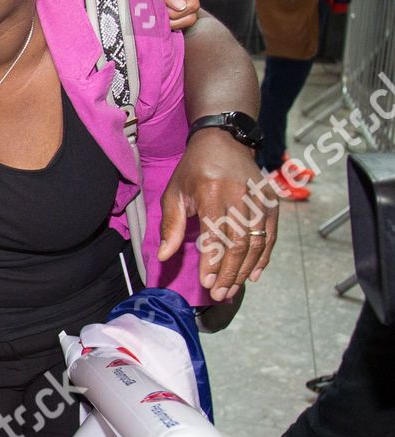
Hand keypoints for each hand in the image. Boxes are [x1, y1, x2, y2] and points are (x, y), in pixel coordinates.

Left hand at [83, 0, 199, 30]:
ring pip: (183, 17)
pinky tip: (150, 17)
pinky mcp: (167, 2)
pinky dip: (164, 20)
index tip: (161, 13)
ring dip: (169, 21)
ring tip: (151, 17)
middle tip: (154, 16)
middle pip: (190, 13)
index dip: (180, 14)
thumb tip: (181, 6)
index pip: (193, 3)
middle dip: (175, 19)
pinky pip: (173, 17)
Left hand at [159, 129, 277, 300]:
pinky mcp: (271, 204)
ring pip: (256, 244)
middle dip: (228, 274)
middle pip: (238, 244)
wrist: (224, 141)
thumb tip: (164, 256)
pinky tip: (252, 275)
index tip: (206, 284)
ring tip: (231, 290)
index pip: (215, 236)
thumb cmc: (194, 170)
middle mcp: (239, 197)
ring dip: (244, 271)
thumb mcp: (174, 193)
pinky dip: (262, 258)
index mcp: (211, 194)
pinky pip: (270, 236)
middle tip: (219, 295)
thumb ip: (171, 226)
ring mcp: (259, 200)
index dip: (212, 263)